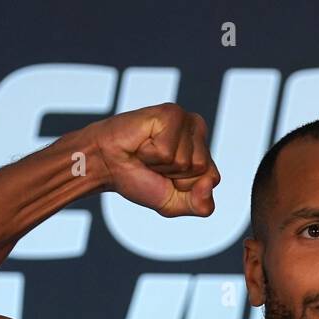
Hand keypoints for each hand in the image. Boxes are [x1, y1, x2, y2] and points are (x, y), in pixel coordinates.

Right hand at [89, 103, 220, 216]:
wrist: (105, 165)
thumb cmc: (139, 179)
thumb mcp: (174, 203)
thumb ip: (201, 205)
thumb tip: (208, 183)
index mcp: (204, 150)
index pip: (212, 179)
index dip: (186, 186)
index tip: (166, 176)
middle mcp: (198, 130)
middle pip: (201, 169)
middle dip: (174, 175)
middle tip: (155, 164)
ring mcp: (185, 119)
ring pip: (186, 161)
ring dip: (161, 164)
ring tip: (147, 153)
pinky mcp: (170, 113)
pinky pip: (168, 151)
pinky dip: (151, 154)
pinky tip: (143, 143)